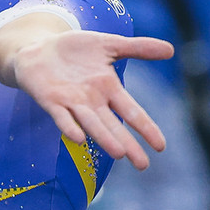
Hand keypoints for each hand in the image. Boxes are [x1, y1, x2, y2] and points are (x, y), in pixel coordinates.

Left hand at [5, 28, 175, 170]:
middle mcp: (92, 101)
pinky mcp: (51, 100)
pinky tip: (79, 138)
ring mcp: (71, 102)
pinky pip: (61, 116)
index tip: (160, 146)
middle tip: (143, 165)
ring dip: (104, 138)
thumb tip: (171, 49)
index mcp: (108, 89)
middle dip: (128, 144)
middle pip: (113, 125)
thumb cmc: (75, 50)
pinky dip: (69, 127)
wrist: (38, 49)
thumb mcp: (109, 44)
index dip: (145, 127)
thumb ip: (138, 48)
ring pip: (91, 124)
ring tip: (120, 154)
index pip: (131, 111)